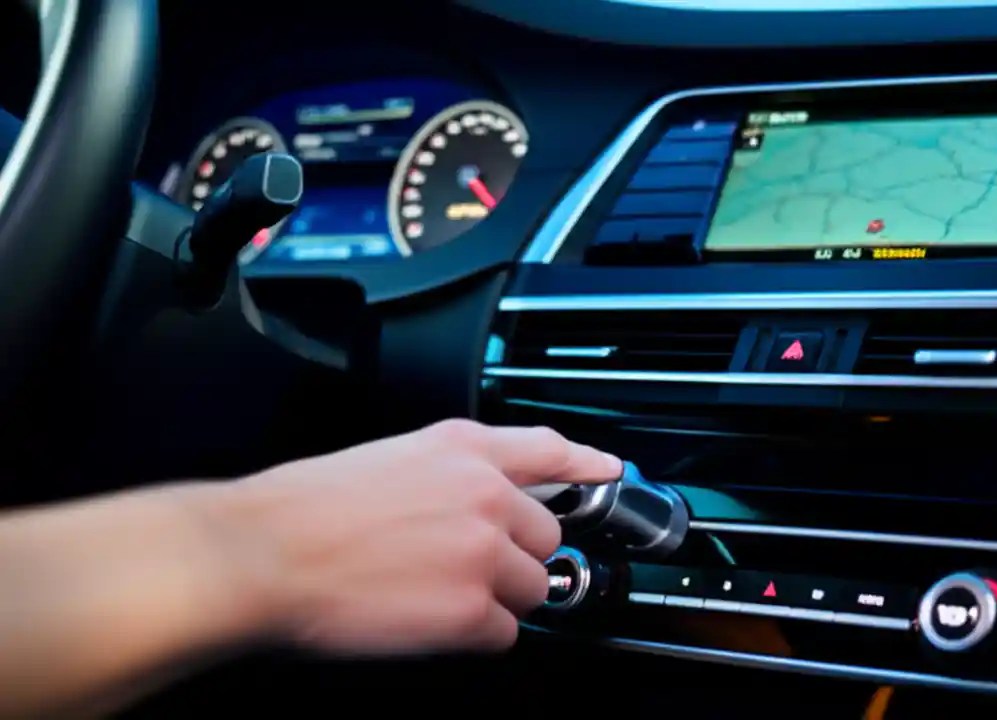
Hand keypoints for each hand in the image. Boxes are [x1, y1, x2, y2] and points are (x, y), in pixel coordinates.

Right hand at [192, 419, 621, 655]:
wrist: (262, 553)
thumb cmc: (306, 509)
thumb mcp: (388, 459)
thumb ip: (450, 474)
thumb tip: (482, 500)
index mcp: (462, 450)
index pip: (548, 449)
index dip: (584, 463)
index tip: (608, 471)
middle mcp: (485, 495)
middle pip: (545, 536)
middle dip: (511, 556)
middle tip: (458, 567)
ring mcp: (483, 553)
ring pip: (532, 588)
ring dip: (496, 598)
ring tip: (435, 595)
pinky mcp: (471, 611)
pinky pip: (504, 634)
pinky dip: (473, 637)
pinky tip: (428, 621)